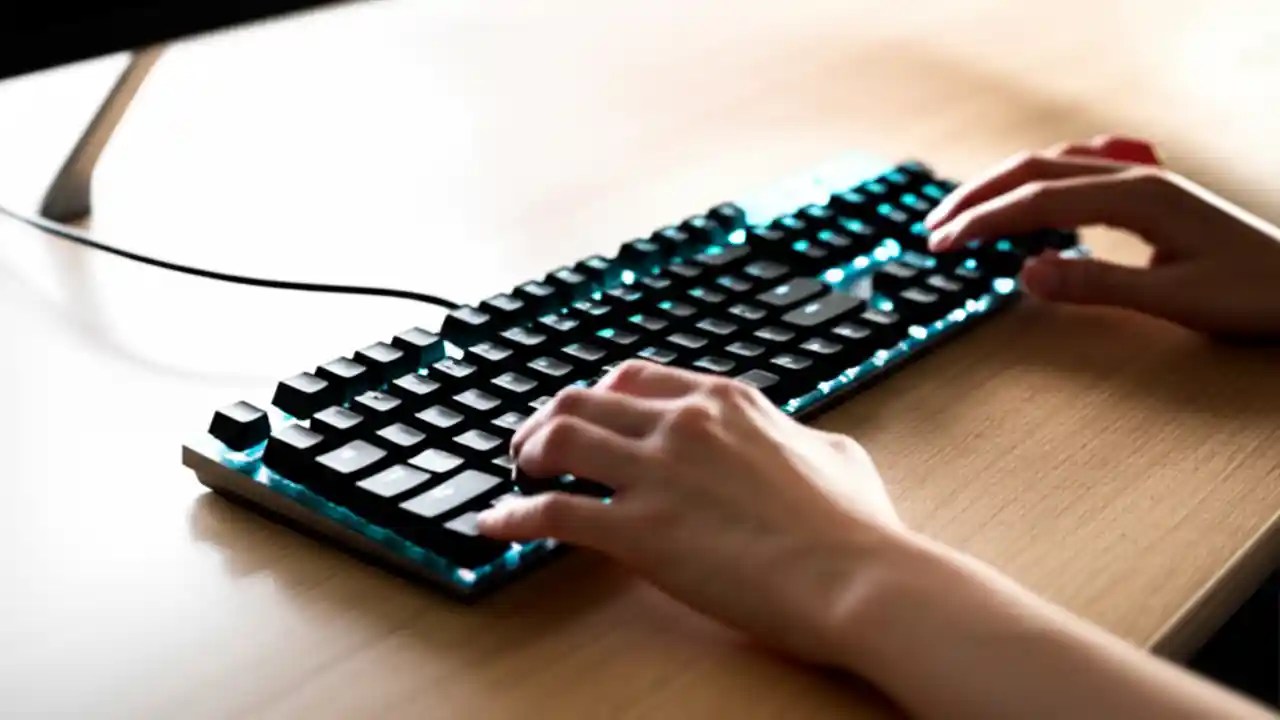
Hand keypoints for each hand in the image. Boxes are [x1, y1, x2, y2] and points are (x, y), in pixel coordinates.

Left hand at [477, 360, 904, 666]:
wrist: (856, 577)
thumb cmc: (855, 526)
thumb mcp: (834, 452)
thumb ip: (796, 437)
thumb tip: (794, 441)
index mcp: (725, 401)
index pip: (635, 379)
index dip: (598, 398)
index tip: (586, 416)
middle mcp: (682, 423)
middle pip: (585, 399)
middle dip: (549, 419)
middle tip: (535, 444)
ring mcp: (657, 472)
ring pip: (559, 438)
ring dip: (528, 453)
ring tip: (517, 473)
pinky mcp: (639, 530)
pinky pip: (553, 511)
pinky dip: (514, 516)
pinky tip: (497, 524)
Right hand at [924, 135, 1279, 338]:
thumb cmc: (1251, 295)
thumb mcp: (1172, 298)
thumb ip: (1096, 283)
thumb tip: (1025, 273)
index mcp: (1135, 198)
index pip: (1036, 201)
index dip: (983, 220)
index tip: (942, 243)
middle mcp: (1135, 179)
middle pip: (1034, 170)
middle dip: (978, 197)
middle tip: (934, 229)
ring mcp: (1143, 182)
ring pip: (1053, 167)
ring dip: (1002, 186)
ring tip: (964, 215)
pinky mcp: (1149, 196)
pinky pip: (1075, 175)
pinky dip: (1034, 185)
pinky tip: (1026, 203)